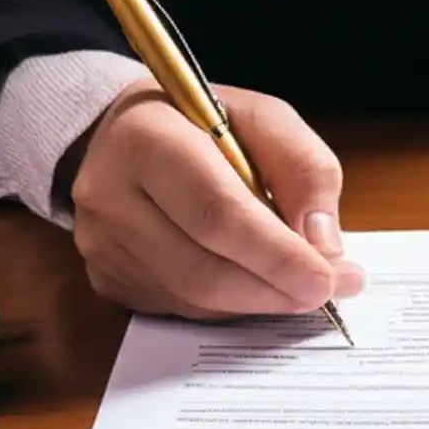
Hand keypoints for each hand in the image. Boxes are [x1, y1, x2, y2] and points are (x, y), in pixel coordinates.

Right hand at [66, 79, 363, 318]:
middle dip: (274, 290)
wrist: (128, 135)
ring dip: (258, 302)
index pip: (216, 212)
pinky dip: (230, 306)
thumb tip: (323, 245)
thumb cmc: (204, 124)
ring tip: (301, 287)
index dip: (276, 255)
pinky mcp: (107, 278)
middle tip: (327, 291)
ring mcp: (101, 243)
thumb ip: (304, 170)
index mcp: (147, 137)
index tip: (327, 278)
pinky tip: (255, 283)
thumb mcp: (264, 119)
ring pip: (194, 299)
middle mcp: (108, 194)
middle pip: (202, 270)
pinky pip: (181, 310)